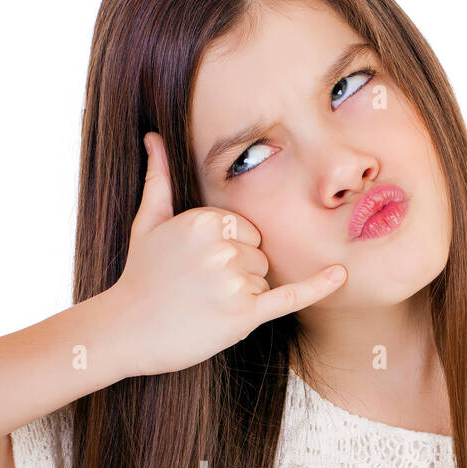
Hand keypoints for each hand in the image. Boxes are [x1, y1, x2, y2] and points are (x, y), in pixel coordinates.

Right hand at [105, 132, 346, 377]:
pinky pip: (289, 297)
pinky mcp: (242, 315)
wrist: (125, 331)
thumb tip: (154, 136)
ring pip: (264, 281)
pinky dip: (317, 287)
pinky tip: (341, 274)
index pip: (246, 230)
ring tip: (203, 306)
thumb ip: (159, 179)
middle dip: (236, 275)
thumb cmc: (139, 278)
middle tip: (198, 291)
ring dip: (242, 297)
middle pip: (258, 255)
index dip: (227, 252)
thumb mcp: (148, 223)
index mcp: (205, 219)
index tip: (197, 268)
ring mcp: (232, 281)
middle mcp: (221, 247)